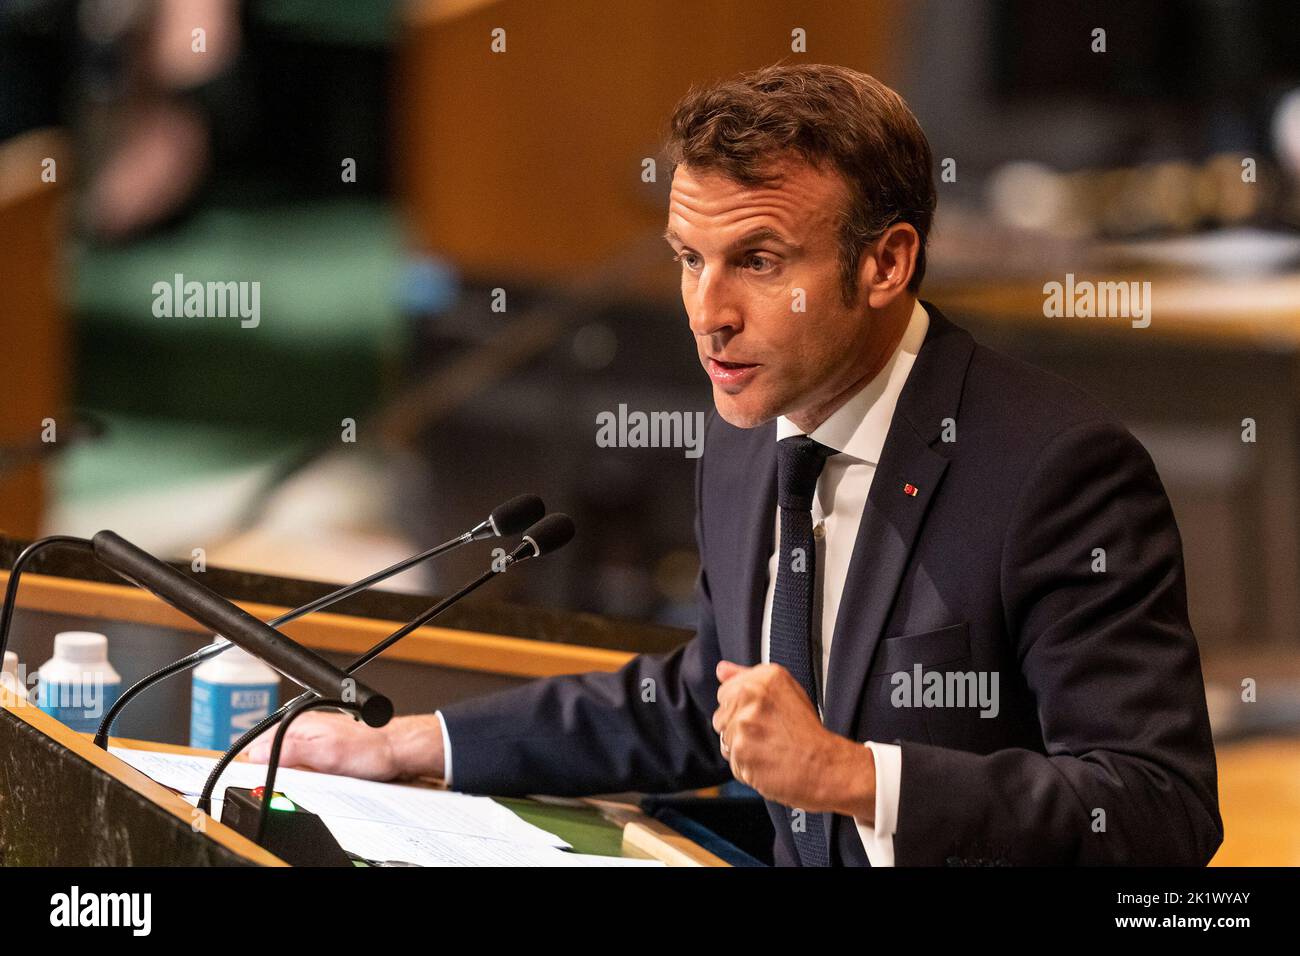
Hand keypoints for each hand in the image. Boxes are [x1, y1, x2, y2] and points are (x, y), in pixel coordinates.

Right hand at [244, 711, 445, 782]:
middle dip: (275, 770)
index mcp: (298, 723)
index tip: (262, 780)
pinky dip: (305, 773)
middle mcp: (303, 727)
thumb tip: (259, 754)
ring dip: (292, 772)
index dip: (257, 765)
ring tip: (311, 778)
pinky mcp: (321, 748)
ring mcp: (312, 737)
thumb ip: (292, 751)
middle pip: (271, 753)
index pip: (259, 744)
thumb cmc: (369, 750)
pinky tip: (317, 778)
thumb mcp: (326, 754)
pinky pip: (302, 763)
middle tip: (293, 781)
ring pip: (287, 759)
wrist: (395, 750)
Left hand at [713, 661, 874, 821]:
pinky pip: (731, 761)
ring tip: (768, 749)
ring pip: (724, 739)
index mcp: (765, 677)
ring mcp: (744, 723)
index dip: (742, 708)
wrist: (825, 767)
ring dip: (741, 749)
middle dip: (738, 729)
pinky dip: (746, 767)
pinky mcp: (740, 750)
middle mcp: (752, 695)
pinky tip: (766, 763)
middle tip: (768, 735)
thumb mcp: (786, 693)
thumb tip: (722, 670)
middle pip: (721, 716)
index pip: (726, 690)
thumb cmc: (809, 734)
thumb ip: (748, 678)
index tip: (760, 717)